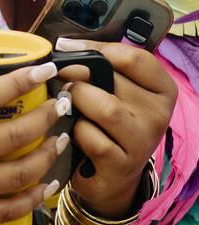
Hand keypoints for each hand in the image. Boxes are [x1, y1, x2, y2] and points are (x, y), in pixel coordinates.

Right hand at [0, 60, 68, 224]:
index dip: (20, 80)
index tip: (45, 68)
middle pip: (12, 134)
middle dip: (47, 117)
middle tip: (62, 105)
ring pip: (18, 173)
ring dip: (48, 155)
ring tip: (60, 141)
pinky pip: (6, 211)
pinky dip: (32, 199)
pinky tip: (46, 186)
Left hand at [53, 36, 176, 216]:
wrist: (112, 179)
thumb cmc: (110, 129)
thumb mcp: (117, 96)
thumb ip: (102, 70)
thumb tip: (67, 46)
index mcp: (162, 90)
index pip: (134, 58)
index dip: (97, 49)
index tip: (69, 49)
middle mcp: (159, 115)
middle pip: (114, 80)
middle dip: (79, 77)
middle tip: (62, 82)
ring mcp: (142, 141)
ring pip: (106, 108)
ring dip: (78, 101)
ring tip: (67, 104)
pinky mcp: (121, 164)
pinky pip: (93, 138)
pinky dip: (76, 132)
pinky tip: (72, 135)